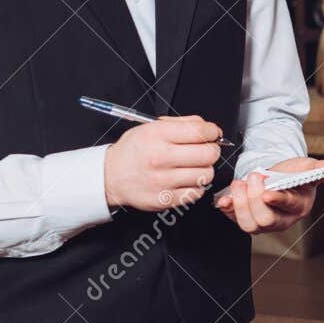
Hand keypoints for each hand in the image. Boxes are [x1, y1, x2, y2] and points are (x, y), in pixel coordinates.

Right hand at [104, 115, 223, 211]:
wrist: (110, 176)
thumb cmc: (133, 151)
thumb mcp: (151, 127)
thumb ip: (182, 123)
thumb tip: (209, 128)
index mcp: (157, 135)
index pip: (200, 131)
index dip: (213, 132)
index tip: (212, 134)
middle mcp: (159, 157)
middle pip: (208, 154)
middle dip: (211, 151)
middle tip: (205, 151)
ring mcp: (162, 180)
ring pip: (206, 174)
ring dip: (204, 170)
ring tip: (192, 167)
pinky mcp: (165, 199)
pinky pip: (197, 193)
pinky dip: (196, 187)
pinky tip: (185, 181)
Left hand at [213, 156, 323, 233]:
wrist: (279, 178)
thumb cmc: (295, 174)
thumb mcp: (309, 167)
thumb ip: (323, 168)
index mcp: (299, 207)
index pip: (288, 207)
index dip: (278, 200)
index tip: (267, 192)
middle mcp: (282, 220)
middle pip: (266, 220)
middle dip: (254, 198)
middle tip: (252, 177)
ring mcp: (264, 223)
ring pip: (249, 225)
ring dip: (240, 203)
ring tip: (239, 183)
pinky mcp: (248, 220)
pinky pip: (234, 221)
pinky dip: (228, 209)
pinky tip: (225, 198)